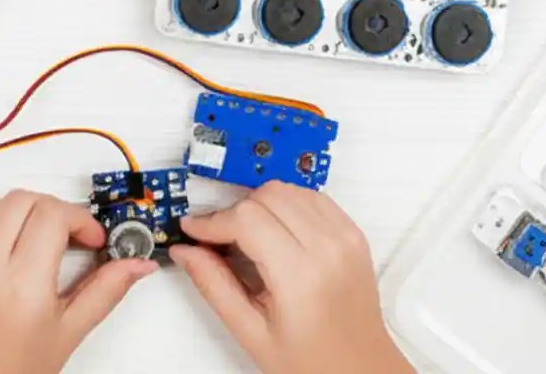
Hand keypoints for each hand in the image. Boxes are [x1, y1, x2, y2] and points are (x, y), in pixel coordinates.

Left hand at [0, 190, 157, 373]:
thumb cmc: (15, 368)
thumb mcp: (70, 331)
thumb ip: (106, 290)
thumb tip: (138, 265)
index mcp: (23, 285)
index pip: (52, 215)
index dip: (80, 219)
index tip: (92, 240)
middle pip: (25, 199)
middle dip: (55, 209)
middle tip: (71, 236)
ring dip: (25, 210)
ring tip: (42, 238)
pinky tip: (13, 241)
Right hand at [170, 183, 413, 373]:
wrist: (361, 369)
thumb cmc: (311, 361)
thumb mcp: (252, 332)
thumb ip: (214, 286)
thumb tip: (185, 251)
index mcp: (301, 276)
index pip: (247, 219)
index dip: (212, 221)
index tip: (193, 231)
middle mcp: (328, 248)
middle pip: (267, 195)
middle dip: (234, 212)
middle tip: (219, 239)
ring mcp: (345, 237)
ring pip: (289, 190)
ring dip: (260, 204)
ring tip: (248, 237)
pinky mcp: (354, 234)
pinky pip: (312, 197)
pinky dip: (287, 205)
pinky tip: (277, 231)